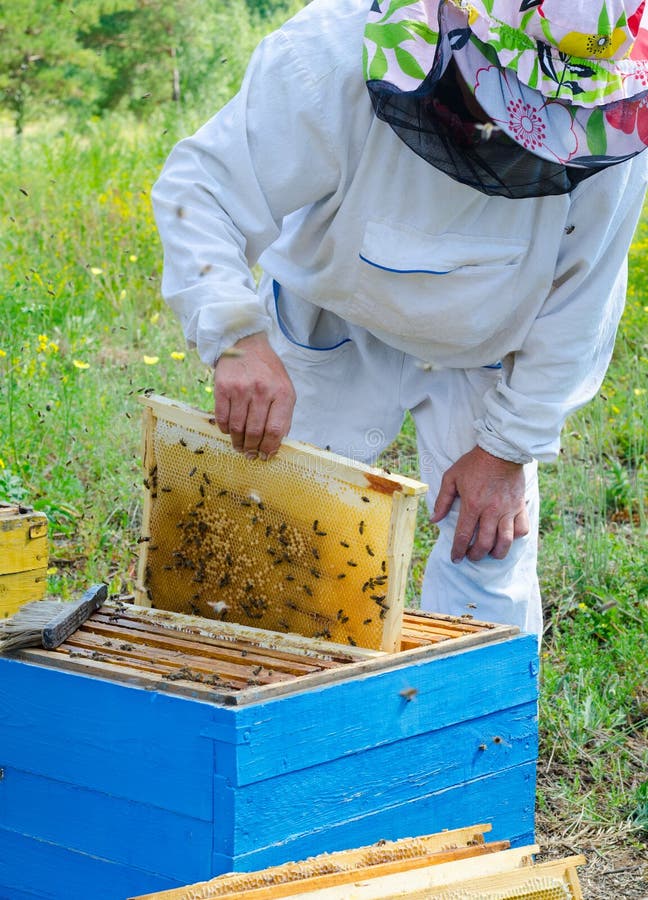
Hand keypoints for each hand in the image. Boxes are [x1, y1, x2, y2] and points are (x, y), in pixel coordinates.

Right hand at [213, 332, 295, 459]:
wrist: (245, 345)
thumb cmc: (267, 371)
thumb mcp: (284, 388)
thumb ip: (283, 414)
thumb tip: (276, 443)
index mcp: (282, 393)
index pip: (275, 430)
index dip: (269, 447)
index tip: (266, 456)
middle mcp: (262, 391)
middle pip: (256, 431)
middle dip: (253, 448)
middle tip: (250, 455)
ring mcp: (241, 389)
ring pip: (238, 428)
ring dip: (238, 442)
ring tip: (239, 447)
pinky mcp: (223, 388)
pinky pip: (223, 418)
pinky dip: (226, 429)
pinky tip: (229, 431)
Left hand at [431, 445, 528, 562]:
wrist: (500, 450)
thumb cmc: (473, 463)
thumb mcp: (451, 477)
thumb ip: (442, 500)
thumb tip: (434, 520)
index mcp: (472, 504)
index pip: (463, 536)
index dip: (458, 551)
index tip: (456, 558)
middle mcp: (491, 511)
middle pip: (484, 544)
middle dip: (476, 555)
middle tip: (471, 556)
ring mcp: (508, 510)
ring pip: (505, 542)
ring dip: (496, 552)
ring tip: (489, 552)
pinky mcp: (520, 507)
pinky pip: (522, 529)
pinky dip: (515, 538)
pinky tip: (507, 538)